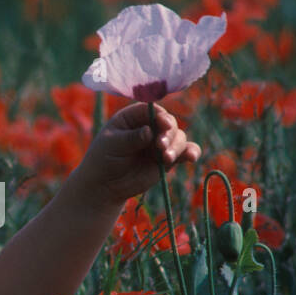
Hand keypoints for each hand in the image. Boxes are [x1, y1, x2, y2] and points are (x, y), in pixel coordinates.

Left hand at [71, 100, 201, 206]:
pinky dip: (191, 153)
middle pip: (169, 123)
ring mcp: (160, 142)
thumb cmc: (104, 159)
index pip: (152, 110)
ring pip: (179, 137)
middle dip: (169, 133)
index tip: (163, 124)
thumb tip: (148, 131)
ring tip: (166, 158)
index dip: (160, 115)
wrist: (106, 185)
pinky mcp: (167, 158)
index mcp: (133, 117)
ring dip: (177, 146)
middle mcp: (150, 126)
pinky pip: (185, 152)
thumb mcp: (113, 145)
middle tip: (160, 146)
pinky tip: (191, 158)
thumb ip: (131, 138)